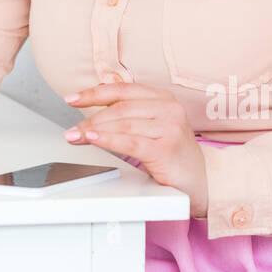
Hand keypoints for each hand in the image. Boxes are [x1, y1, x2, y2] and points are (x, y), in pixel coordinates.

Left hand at [64, 82, 207, 217]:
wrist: (200, 181)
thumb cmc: (172, 153)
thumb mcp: (152, 125)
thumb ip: (129, 113)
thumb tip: (94, 104)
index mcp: (163, 97)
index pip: (122, 90)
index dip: (93, 93)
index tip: (71, 99)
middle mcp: (169, 108)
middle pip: (119, 108)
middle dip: (90, 118)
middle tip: (72, 130)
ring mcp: (169, 128)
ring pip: (122, 124)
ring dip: (93, 131)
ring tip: (76, 137)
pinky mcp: (166, 149)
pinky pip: (130, 142)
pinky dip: (107, 140)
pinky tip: (92, 139)